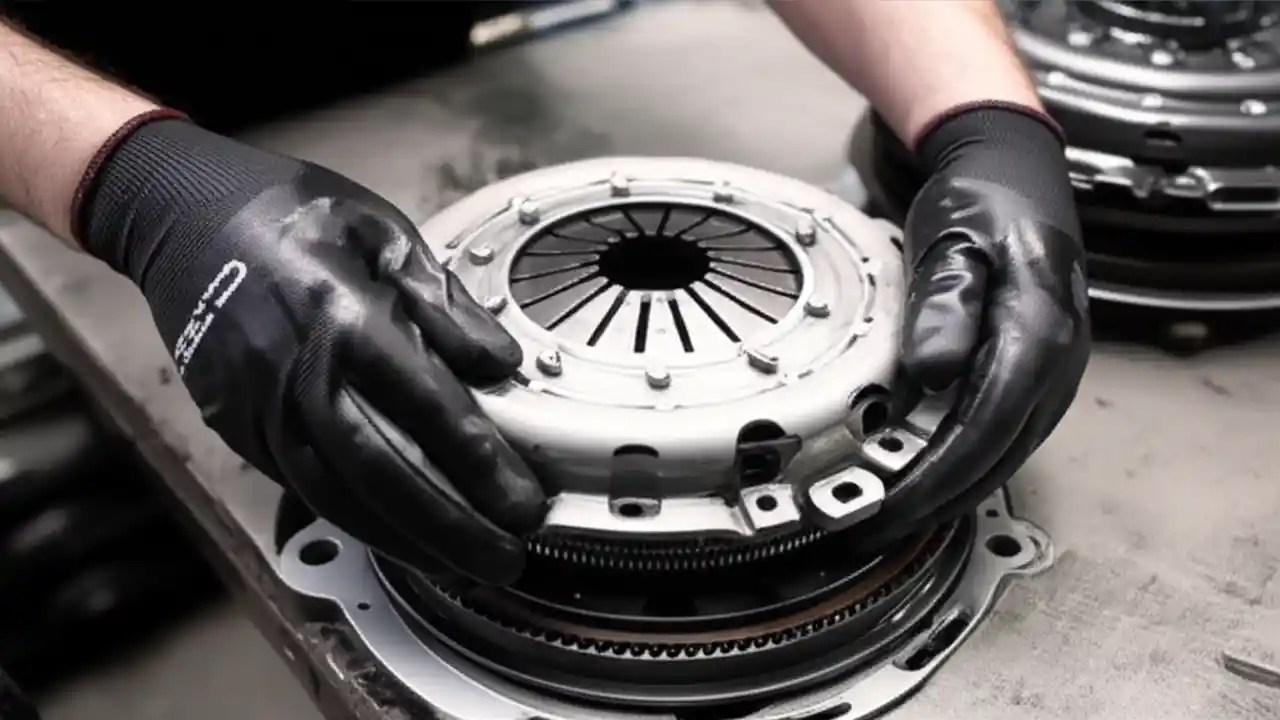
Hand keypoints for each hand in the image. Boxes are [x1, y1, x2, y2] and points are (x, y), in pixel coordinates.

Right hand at [75, 117, 546, 584]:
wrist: (181, 214)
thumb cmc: (291, 213)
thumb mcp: (380, 230)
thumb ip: (443, 302)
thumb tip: (500, 362)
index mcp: (343, 314)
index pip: (426, 406)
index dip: (480, 463)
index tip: (524, 502)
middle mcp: (298, 372)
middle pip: (384, 470)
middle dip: (450, 525)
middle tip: (504, 560)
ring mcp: (260, 407)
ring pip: (338, 494)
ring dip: (404, 539)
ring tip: (461, 567)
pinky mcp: (238, 427)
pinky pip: (303, 486)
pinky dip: (355, 521)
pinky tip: (397, 539)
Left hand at [869, 104, 1089, 540]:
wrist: (1015, 177)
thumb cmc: (981, 204)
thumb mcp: (952, 242)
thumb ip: (943, 307)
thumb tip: (933, 374)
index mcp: (1035, 334)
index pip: (981, 432)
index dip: (930, 482)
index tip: (884, 510)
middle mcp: (1055, 366)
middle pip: (994, 460)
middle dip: (932, 504)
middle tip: (869, 530)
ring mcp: (1052, 375)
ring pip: (1001, 457)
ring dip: (947, 493)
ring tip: (887, 516)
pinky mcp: (1036, 377)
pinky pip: (1001, 437)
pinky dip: (960, 466)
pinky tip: (922, 478)